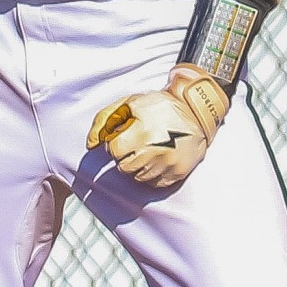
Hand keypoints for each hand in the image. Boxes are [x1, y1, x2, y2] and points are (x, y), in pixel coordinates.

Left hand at [86, 64, 229, 190]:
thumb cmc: (159, 105)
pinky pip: (154, 183)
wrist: (196, 111)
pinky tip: (157, 158)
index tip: (125, 136)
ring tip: (148, 149)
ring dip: (137, 165)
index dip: (116, 143)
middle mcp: (156, 151)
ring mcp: (168, 164)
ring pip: (137, 177)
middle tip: (136, 143)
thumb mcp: (129, 103)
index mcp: (142, 132)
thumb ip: (104, 121)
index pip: (114, 150)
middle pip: (124, 167)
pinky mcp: (178, 173)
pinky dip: (152, 174)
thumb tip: (91, 144)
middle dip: (125, 156)